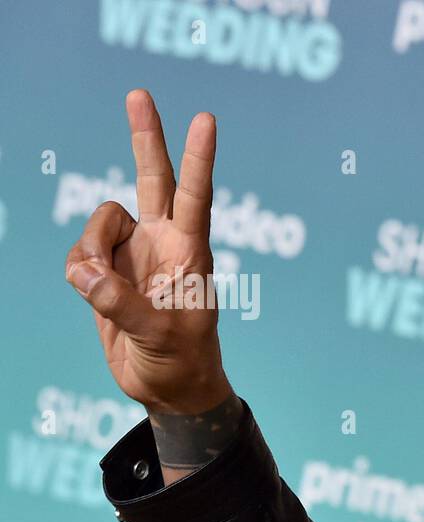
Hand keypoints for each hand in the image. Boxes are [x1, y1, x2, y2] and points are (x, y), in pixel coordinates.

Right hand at [66, 89, 231, 414]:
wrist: (167, 387)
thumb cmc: (181, 360)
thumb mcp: (158, 335)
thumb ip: (121, 302)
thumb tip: (86, 273)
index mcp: (191, 253)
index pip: (196, 197)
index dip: (199, 159)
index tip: (206, 120)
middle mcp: (164, 242)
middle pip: (153, 178)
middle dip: (145, 137)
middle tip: (140, 94)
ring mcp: (135, 252)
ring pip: (100, 222)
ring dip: (92, 250)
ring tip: (104, 288)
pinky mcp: (108, 268)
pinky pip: (80, 253)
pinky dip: (80, 272)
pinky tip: (94, 293)